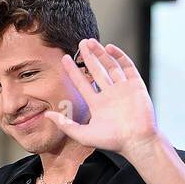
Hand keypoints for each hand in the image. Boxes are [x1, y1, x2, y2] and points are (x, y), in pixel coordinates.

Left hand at [44, 39, 157, 157]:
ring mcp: (123, 89)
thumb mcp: (83, 135)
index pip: (82, 83)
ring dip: (100, 53)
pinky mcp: (135, 86)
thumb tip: (47, 115)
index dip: (73, 71)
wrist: (137, 141)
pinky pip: (127, 67)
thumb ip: (65, 124)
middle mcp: (109, 95)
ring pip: (110, 66)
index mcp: (98, 104)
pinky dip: (119, 56)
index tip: (64, 58)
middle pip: (96, 71)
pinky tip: (109, 47)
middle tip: (80, 43)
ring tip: (90, 42)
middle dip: (88, 57)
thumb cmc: (112, 141)